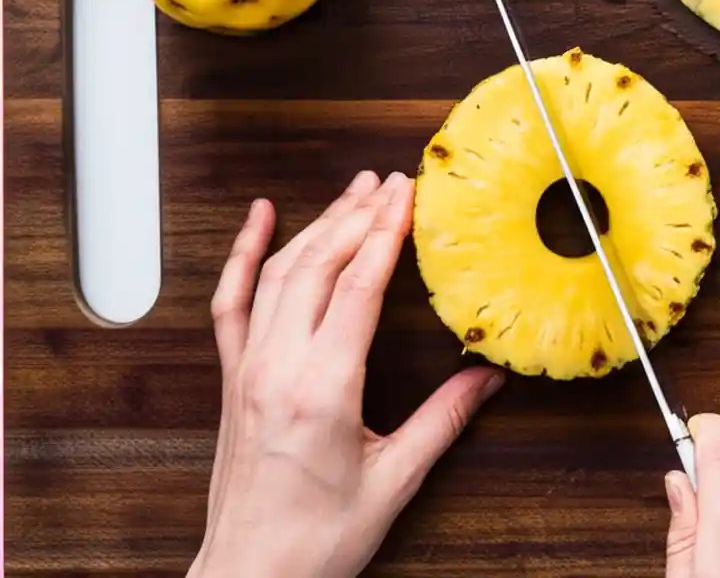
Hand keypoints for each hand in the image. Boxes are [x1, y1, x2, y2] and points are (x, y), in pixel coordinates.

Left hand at [190, 171, 505, 577]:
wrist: (249, 574)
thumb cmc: (317, 539)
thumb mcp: (395, 481)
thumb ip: (443, 421)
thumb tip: (486, 379)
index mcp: (322, 390)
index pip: (357, 288)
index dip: (384, 234)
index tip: (405, 196)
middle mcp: (278, 368)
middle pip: (317, 266)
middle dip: (356, 216)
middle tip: (389, 182)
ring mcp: (248, 368)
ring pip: (278, 274)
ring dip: (316, 226)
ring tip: (351, 192)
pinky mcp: (233, 378)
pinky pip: (230, 302)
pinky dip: (242, 254)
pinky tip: (259, 220)